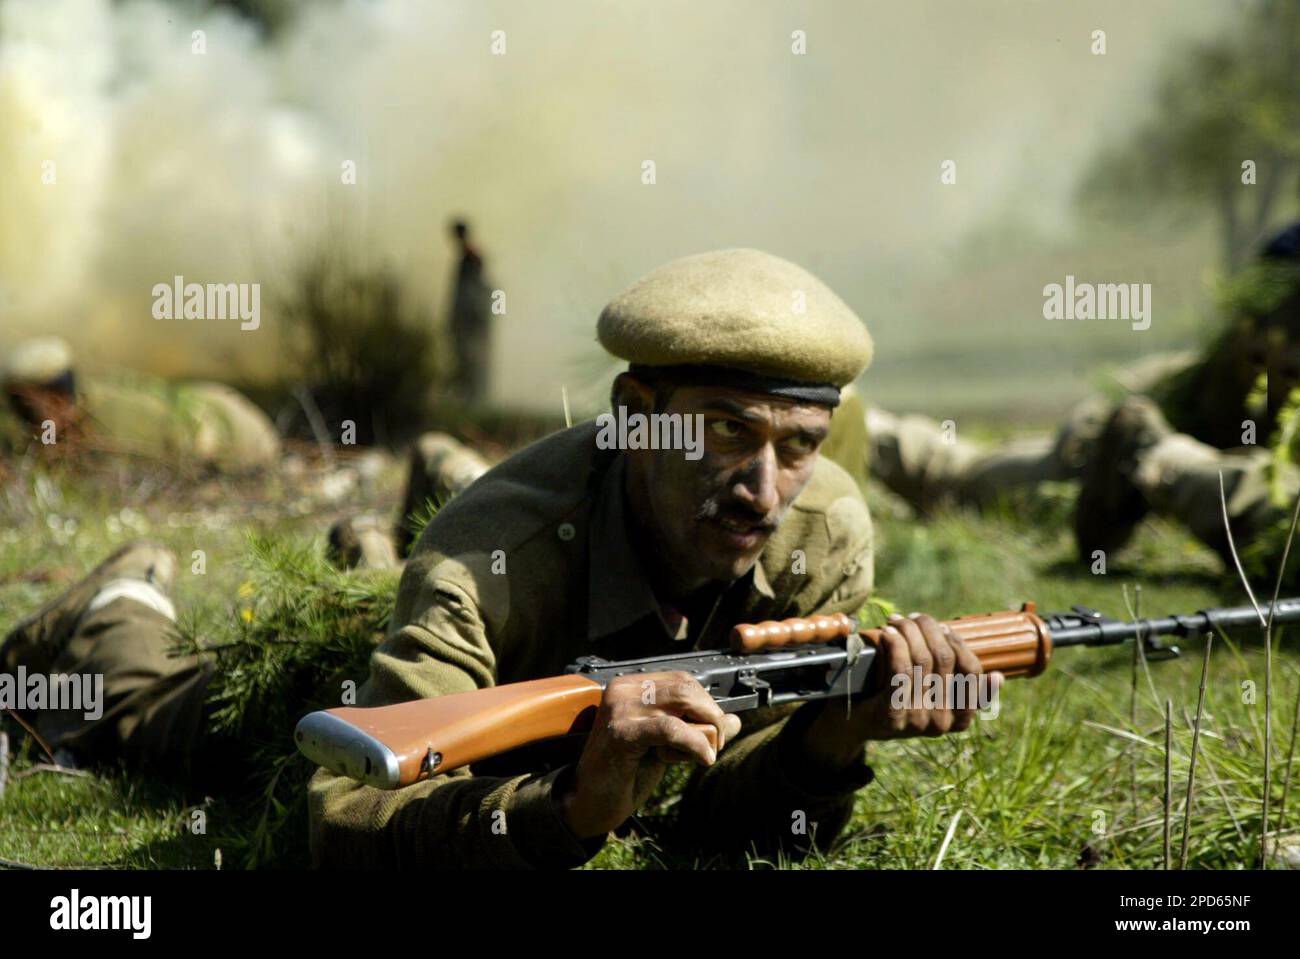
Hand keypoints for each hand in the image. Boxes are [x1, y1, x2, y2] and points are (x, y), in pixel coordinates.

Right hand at [558, 671, 742, 838]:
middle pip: (686, 688)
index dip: (707, 703)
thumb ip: (697, 729)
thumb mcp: (669, 746)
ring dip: (705, 732)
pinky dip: (695, 743)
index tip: (716, 730)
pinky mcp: (621, 733)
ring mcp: (620, 709)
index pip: (682, 679)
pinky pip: (671, 729)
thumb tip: (734, 719)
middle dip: (711, 716)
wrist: (590, 801)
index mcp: (631, 686)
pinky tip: (703, 758)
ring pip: (683, 704)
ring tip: (705, 754)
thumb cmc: (626, 772)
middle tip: (716, 743)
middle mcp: (623, 690)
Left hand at [802, 612, 1003, 770]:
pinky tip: (888, 632)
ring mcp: (917, 721)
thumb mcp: (931, 695)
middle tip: (915, 617)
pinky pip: (900, 671)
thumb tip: (997, 677)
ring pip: (921, 660)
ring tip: (897, 620)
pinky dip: (895, 645)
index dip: (959, 644)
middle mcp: (941, 723)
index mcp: (958, 720)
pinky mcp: (891, 716)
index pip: (972, 673)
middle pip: (945, 659)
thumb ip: (956, 683)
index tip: (944, 628)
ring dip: (909, 631)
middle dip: (930, 629)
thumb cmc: (894, 701)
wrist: (851, 724)